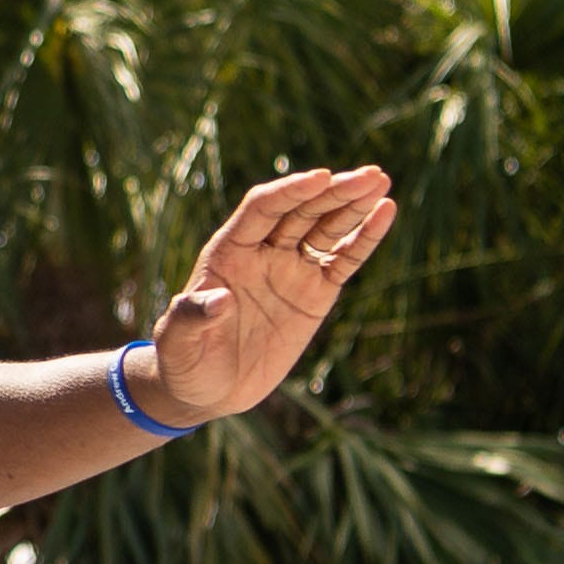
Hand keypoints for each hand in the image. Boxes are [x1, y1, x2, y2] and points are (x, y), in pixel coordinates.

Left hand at [132, 167, 397, 421]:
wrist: (207, 388)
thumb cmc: (184, 361)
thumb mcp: (178, 342)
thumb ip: (192, 318)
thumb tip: (218, 300)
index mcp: (228, 252)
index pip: (262, 208)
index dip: (290, 192)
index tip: (322, 177)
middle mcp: (262, 252)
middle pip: (301, 211)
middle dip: (334, 192)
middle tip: (370, 175)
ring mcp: (291, 269)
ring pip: (326, 228)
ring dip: (353, 205)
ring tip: (382, 181)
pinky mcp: (315, 293)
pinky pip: (343, 260)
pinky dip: (364, 238)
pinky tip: (385, 212)